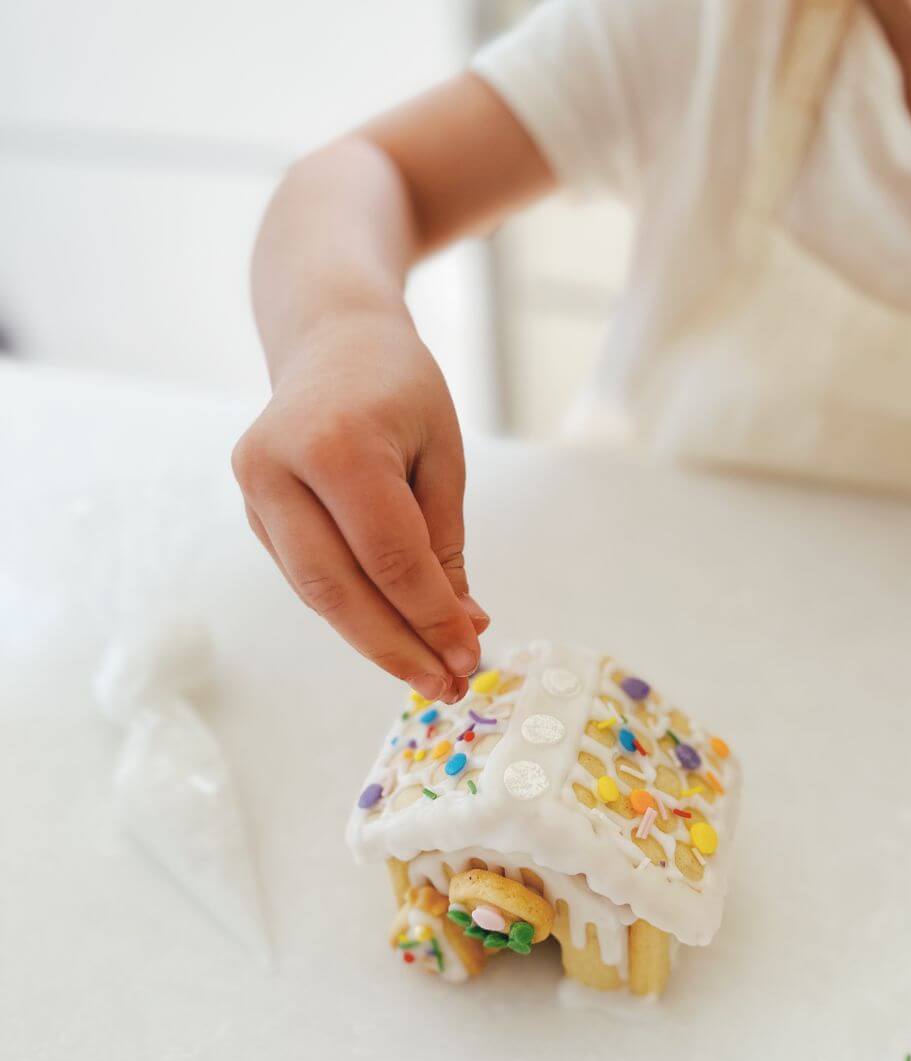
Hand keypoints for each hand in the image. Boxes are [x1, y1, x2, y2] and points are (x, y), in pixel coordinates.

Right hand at [231, 313, 487, 703]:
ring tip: (428, 672)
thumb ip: (443, 544)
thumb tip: (461, 628)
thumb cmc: (399, 386)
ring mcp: (255, 492)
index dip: (431, 616)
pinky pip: (308, 577)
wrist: (330, 338)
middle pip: (338, 589)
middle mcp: (278, 470)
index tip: (471, 654)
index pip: (389, 557)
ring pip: (317, 593)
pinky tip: (394, 634)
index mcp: (336, 444)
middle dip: (396, 648)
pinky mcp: (253, 511)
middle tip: (446, 686)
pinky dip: (353, 611)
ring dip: (375, 640)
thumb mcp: (440, 455)